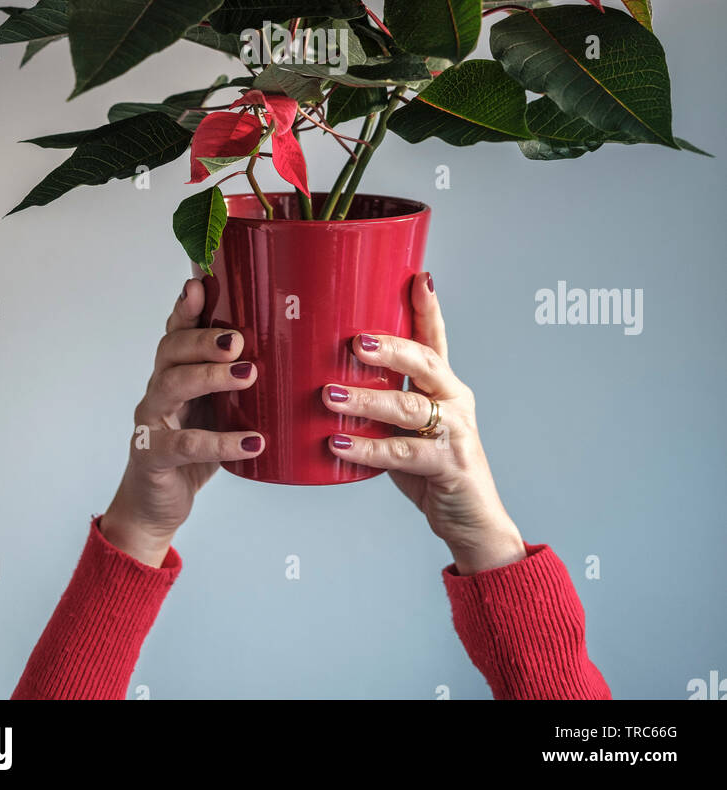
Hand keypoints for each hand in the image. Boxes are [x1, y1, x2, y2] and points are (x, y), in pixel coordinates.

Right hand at [100, 278, 263, 566]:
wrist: (156, 505)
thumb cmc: (193, 448)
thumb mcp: (215, 408)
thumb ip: (234, 378)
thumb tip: (288, 346)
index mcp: (174, 371)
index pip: (177, 329)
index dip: (186, 306)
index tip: (201, 282)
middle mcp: (158, 388)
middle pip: (171, 350)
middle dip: (204, 338)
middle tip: (238, 337)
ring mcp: (151, 420)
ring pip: (172, 386)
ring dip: (210, 376)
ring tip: (248, 374)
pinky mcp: (153, 455)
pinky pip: (185, 444)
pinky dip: (221, 442)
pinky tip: (253, 441)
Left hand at [323, 272, 525, 574]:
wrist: (472, 521)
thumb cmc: (432, 469)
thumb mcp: (409, 428)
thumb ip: (383, 404)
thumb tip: (327, 379)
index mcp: (446, 385)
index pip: (435, 338)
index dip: (427, 307)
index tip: (417, 277)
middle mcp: (455, 401)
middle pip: (425, 362)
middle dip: (389, 348)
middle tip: (353, 341)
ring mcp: (455, 433)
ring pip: (409, 408)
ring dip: (366, 400)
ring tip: (330, 396)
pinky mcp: (448, 465)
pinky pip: (403, 453)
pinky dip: (367, 449)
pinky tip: (338, 445)